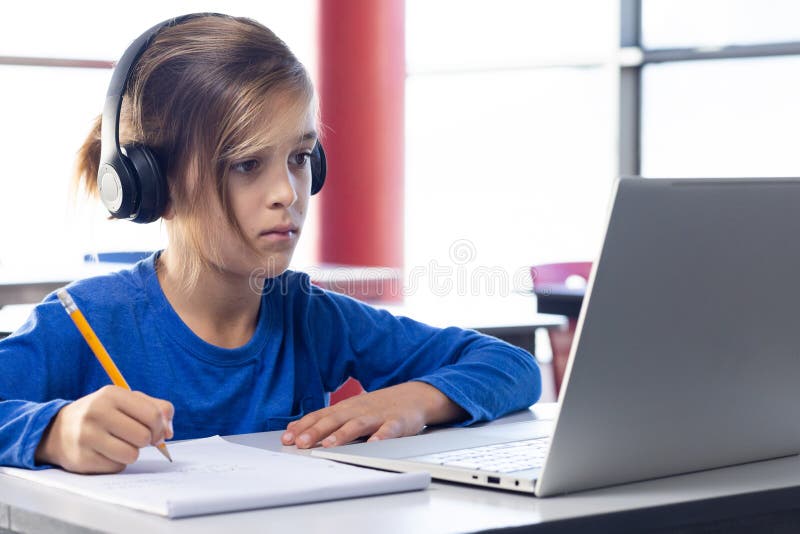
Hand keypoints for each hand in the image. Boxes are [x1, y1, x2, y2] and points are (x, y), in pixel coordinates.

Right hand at [34, 385, 173, 473]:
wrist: (58, 430)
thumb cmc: (103, 414)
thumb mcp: (126, 401)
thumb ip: (156, 409)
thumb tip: (168, 431)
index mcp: (111, 394)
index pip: (153, 415)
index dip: (160, 427)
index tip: (156, 431)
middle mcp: (97, 413)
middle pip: (144, 437)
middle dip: (146, 441)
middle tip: (136, 438)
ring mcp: (87, 436)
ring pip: (132, 455)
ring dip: (131, 453)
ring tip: (120, 444)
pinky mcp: (82, 459)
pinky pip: (117, 467)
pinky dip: (117, 462)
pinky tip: (105, 453)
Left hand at [281, 381, 467, 448]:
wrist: (414, 396)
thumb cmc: (378, 407)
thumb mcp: (351, 410)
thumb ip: (327, 420)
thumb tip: (297, 430)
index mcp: (346, 408)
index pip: (320, 416)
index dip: (303, 426)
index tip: (287, 438)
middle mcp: (358, 410)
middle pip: (334, 420)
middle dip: (316, 432)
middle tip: (300, 444)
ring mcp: (377, 416)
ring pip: (358, 425)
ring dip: (343, 435)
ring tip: (329, 445)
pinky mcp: (397, 423)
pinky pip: (388, 430)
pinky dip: (381, 437)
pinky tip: (374, 444)